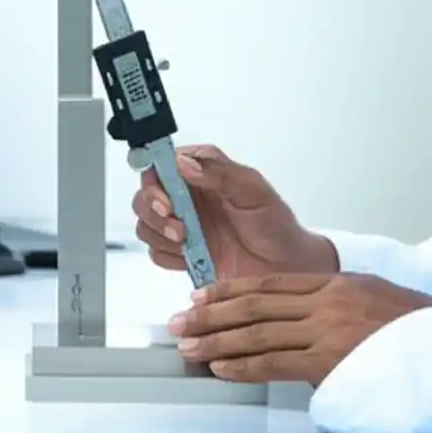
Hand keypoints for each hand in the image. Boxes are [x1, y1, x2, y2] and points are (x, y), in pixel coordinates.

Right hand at [131, 144, 337, 278]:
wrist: (287, 268)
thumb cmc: (275, 225)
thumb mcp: (254, 191)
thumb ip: (220, 173)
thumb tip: (184, 164)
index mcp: (203, 173)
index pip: (161, 164)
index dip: (154, 180)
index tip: (165, 198)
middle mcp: (188, 197)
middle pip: (144, 195)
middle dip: (153, 211)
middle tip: (177, 226)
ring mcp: (182, 226)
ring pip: (145, 224)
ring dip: (158, 234)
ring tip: (185, 242)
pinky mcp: (181, 254)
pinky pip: (156, 253)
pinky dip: (166, 256)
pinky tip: (187, 258)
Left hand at [167, 272, 431, 385]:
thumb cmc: (423, 326)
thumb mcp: (379, 297)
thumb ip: (341, 302)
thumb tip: (313, 315)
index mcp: (336, 283)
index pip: (270, 284)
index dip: (230, 290)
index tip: (203, 294)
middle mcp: (324, 301)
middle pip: (253, 305)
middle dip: (211, 313)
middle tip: (181, 320)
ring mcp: (325, 330)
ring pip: (256, 332)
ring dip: (216, 339)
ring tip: (188, 345)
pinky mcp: (329, 360)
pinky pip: (275, 362)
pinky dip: (243, 365)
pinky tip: (220, 366)